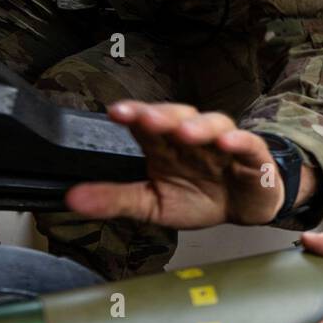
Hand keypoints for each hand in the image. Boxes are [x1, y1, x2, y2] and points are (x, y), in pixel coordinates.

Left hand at [66, 102, 285, 228]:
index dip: (131, 114)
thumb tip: (71, 199)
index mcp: (165, 146)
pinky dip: (237, 140)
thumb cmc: (199, 199)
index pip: (145, 123)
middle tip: (146, 119)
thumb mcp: (152, 205)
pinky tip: (226, 143)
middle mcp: (192, 137)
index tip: (115, 112)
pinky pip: (246, 142)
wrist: (243, 210)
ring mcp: (222, 142)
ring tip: (185, 133)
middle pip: (177, 116)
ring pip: (212, 123)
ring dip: (199, 126)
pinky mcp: (251, 154)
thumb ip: (115, 199)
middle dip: (162, 115)